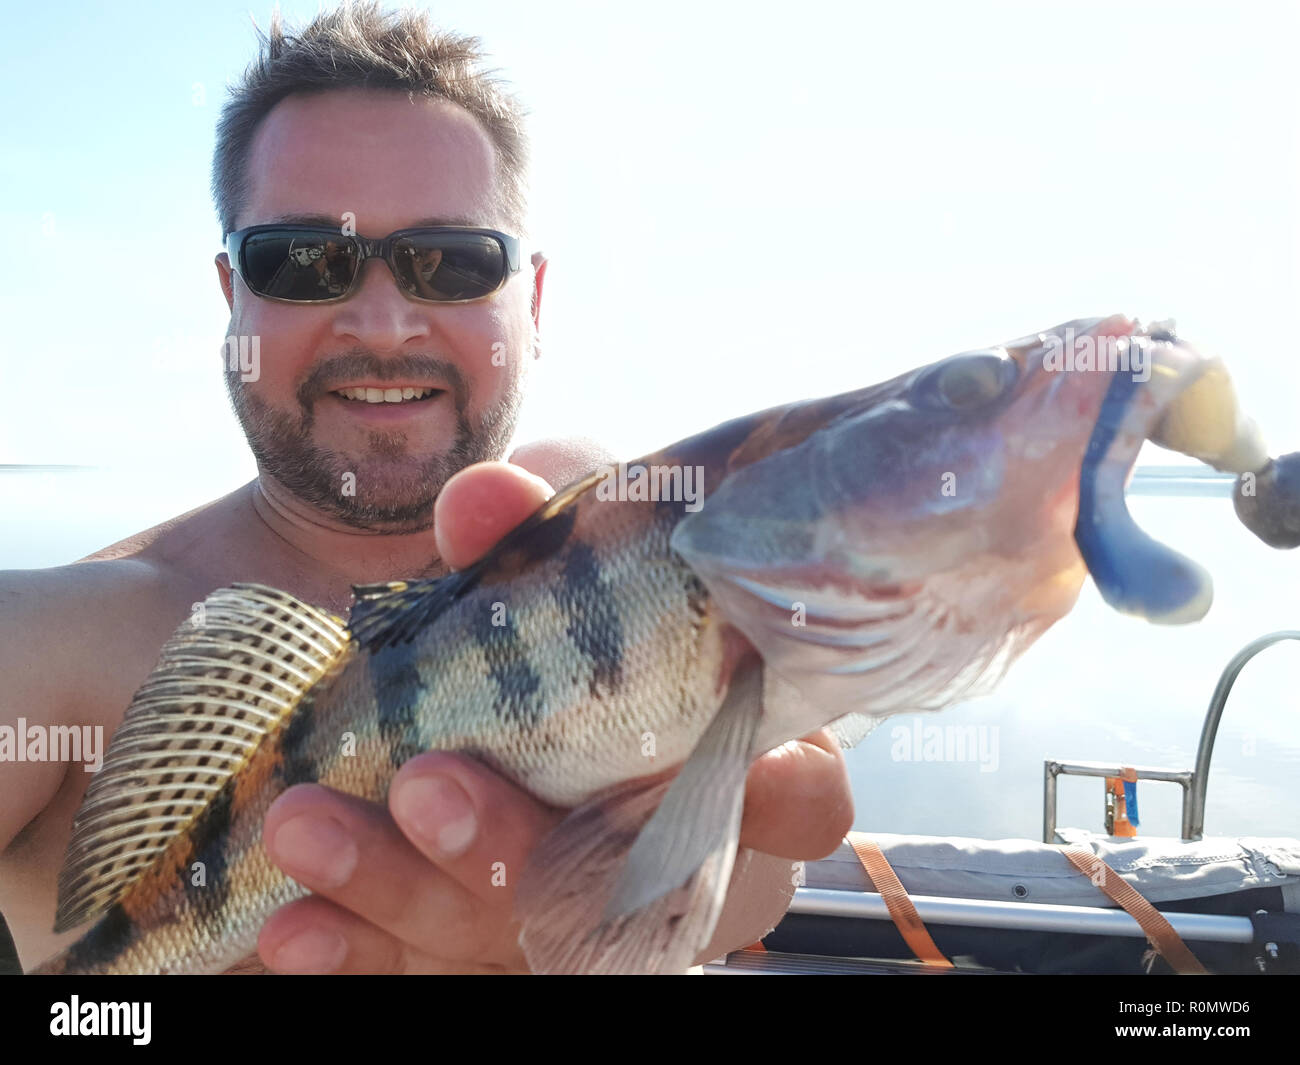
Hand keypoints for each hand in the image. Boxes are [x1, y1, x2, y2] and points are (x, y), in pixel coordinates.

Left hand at [256, 459, 852, 972]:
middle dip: (526, 852)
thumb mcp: (567, 550)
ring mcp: (587, 910)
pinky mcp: (502, 945)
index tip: (729, 767)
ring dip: (408, 890)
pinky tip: (292, 927)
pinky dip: (364, 947)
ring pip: (520, 939)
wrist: (482, 675)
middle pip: (639, 894)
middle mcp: (674, 851)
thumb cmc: (572, 611)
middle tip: (424, 785)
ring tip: (304, 825)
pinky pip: (439, 969)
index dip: (782, 795)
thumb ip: (546, 523)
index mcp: (737, 750)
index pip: (802, 798)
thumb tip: (482, 498)